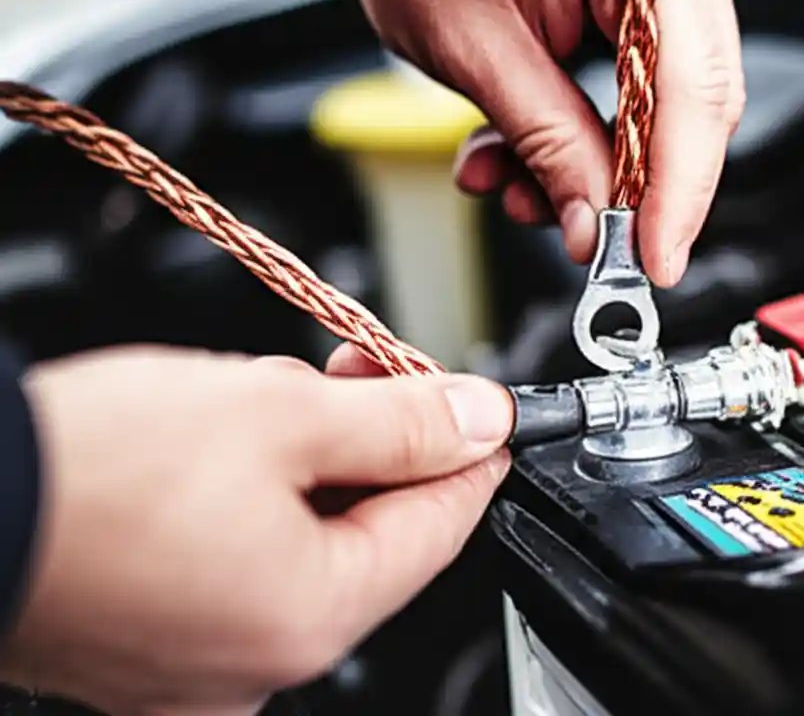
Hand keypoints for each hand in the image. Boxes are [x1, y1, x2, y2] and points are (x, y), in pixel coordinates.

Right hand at [0, 345, 512, 714]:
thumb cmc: (84, 468)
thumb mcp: (276, 413)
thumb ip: (400, 422)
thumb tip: (481, 421)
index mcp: (311, 617)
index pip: (440, 528)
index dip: (472, 454)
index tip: (485, 408)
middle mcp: (262, 664)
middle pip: (373, 539)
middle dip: (379, 444)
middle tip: (365, 370)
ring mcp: (200, 668)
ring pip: (305, 547)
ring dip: (312, 466)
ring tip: (271, 397)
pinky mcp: (150, 651)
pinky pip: (242, 570)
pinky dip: (253, 507)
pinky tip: (223, 450)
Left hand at [360, 0, 744, 286]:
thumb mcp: (473, 44)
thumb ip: (545, 138)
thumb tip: (594, 227)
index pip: (695, 85)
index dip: (681, 187)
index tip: (657, 258)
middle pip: (695, 99)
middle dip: (635, 188)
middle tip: (595, 244)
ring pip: (660, 105)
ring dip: (589, 168)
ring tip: (518, 192)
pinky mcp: (621, 7)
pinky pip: (624, 88)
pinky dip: (570, 135)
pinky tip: (513, 157)